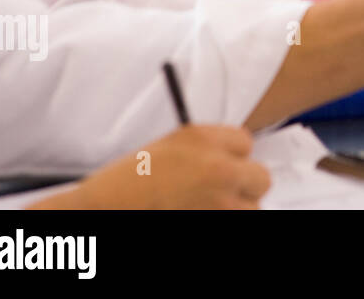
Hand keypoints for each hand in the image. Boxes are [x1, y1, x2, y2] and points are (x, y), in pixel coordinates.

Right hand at [31, 125, 269, 209]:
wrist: (102, 212)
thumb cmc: (125, 184)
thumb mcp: (167, 149)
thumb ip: (204, 150)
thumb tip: (235, 161)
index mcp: (203, 139)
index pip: (246, 142)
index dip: (233, 157)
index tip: (223, 166)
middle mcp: (218, 168)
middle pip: (261, 178)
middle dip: (246, 187)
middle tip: (225, 195)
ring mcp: (219, 202)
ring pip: (253, 209)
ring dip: (235, 211)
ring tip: (202, 209)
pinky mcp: (219, 223)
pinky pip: (237, 222)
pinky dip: (223, 220)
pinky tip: (196, 215)